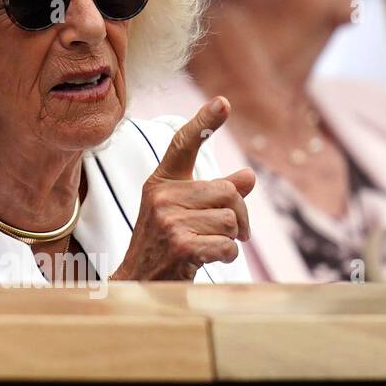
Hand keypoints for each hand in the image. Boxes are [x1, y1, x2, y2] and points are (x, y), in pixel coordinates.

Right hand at [112, 97, 254, 280]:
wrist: (138, 283)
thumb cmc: (164, 245)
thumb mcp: (184, 213)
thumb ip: (215, 194)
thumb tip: (248, 177)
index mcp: (161, 182)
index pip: (184, 145)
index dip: (204, 122)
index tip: (223, 102)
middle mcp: (161, 196)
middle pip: (227, 192)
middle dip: (238, 215)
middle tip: (230, 232)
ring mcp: (169, 220)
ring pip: (232, 220)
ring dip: (232, 239)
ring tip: (210, 246)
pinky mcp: (181, 244)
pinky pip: (228, 245)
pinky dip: (226, 256)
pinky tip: (205, 260)